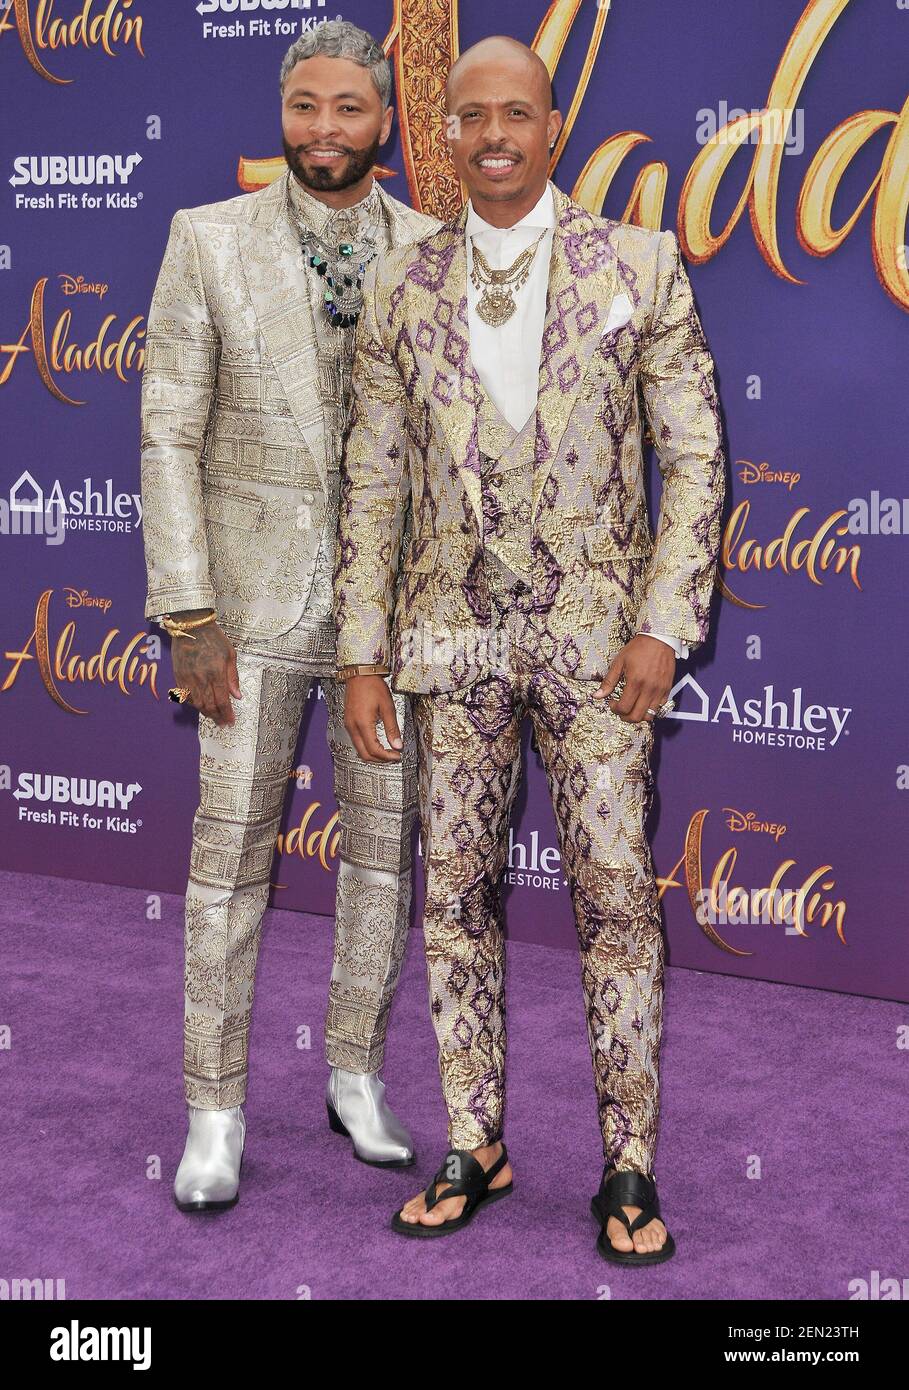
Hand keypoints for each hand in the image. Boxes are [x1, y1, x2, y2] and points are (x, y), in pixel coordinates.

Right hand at [170, 612, 240, 726]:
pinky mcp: (178, 676)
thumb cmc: (213, 637)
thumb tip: (237, 696)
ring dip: (206, 713)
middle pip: (209, 706)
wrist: (191, 626)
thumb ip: (233, 677)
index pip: (222, 701)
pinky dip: (194, 704)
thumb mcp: (230, 655)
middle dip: (217, 717)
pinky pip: (185, 696)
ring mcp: (187, 678)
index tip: (230, 721)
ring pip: (196, 704)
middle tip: (223, 723)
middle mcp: (200, 678)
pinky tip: (201, 705)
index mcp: (216, 673)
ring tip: (213, 716)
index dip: (227, 714)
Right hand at [343, 674, 402, 762]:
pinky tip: (377, 742)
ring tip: (387, 751)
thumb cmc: (373, 686)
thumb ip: (392, 728)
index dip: (386, 756)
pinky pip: (356, 740)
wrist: (359, 673)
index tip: (397, 756)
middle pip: (364, 754)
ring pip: (359, 748)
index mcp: (362, 724)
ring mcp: (349, 724)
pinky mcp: (348, 721)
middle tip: (392, 757)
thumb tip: (397, 745)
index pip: (374, 750)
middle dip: (379, 759)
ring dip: (373, 753)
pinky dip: (367, 746)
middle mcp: (352, 727)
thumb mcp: (387, 707)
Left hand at [593, 634, 674, 722]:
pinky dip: (650, 709)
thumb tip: (597, 696)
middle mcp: (649, 689)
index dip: (615, 709)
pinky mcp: (668, 689)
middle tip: (620, 709)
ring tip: (632, 707)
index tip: (612, 702)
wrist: (659, 639)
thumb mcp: (619, 662)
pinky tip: (643, 701)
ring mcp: (660, 690)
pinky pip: (660, 707)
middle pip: (637, 716)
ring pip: (650, 715)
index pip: (624, 708)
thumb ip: (609, 681)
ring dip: (638, 715)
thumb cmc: (638, 648)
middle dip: (625, 717)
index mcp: (635, 682)